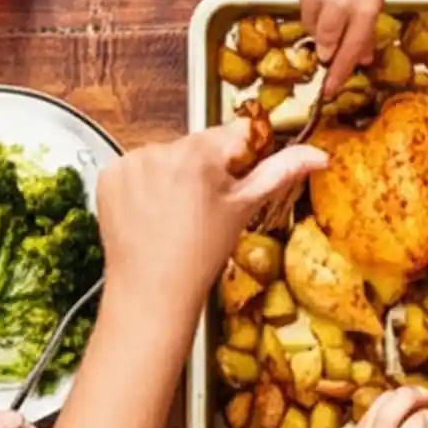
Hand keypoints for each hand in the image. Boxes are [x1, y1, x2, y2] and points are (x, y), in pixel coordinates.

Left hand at [95, 120, 327, 310]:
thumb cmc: (201, 255)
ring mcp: (130, 162)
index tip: (234, 183)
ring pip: (166, 158)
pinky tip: (151, 214)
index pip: (233, 134)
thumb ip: (281, 171)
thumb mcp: (245, 209)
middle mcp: (160, 150)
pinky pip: (136, 169)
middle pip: (197, 147)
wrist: (152, 293)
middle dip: (204, 170)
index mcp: (198, 154)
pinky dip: (144, 186)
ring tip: (175, 215)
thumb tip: (318, 154)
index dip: (239, 159)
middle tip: (204, 209)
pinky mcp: (109, 176)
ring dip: (173, 177)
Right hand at [302, 0, 388, 94]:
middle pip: (328, 46)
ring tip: (331, 28)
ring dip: (322, 37)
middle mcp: (340, 7)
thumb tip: (363, 54)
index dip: (341, 74)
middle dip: (331, 55)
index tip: (331, 89)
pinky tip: (322, 14)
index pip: (351, 52)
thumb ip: (369, 27)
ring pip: (315, 33)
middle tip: (333, 59)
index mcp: (365, 9)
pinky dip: (313, 21)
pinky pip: (305, 16)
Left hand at [337, 388, 427, 427]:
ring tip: (408, 396)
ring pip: (373, 411)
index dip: (424, 418)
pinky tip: (390, 408)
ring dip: (392, 397)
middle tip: (422, 395)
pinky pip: (364, 419)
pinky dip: (378, 408)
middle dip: (408, 397)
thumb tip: (427, 424)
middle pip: (389, 413)